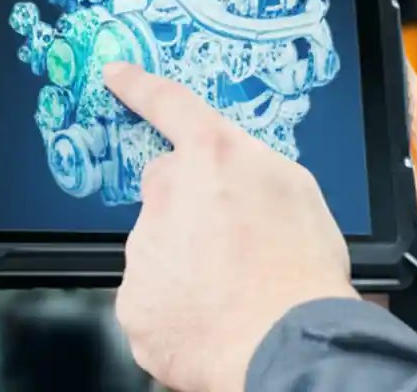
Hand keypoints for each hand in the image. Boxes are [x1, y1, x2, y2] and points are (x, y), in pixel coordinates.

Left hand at [105, 62, 358, 391]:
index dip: (139, 86)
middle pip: (167, 192)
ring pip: (157, 249)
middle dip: (190, 213)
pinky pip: (150, 298)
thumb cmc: (301, 273)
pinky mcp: (132, 301)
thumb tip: (235, 178)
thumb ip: (251, 171)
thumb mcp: (297, 191)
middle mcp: (168, 194)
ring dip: (184, 264)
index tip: (115, 75)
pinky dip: (174, 308)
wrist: (284, 342)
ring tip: (229, 292)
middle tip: (231, 247)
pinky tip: (208, 317)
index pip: (167, 105)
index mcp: (212, 157)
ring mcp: (143, 249)